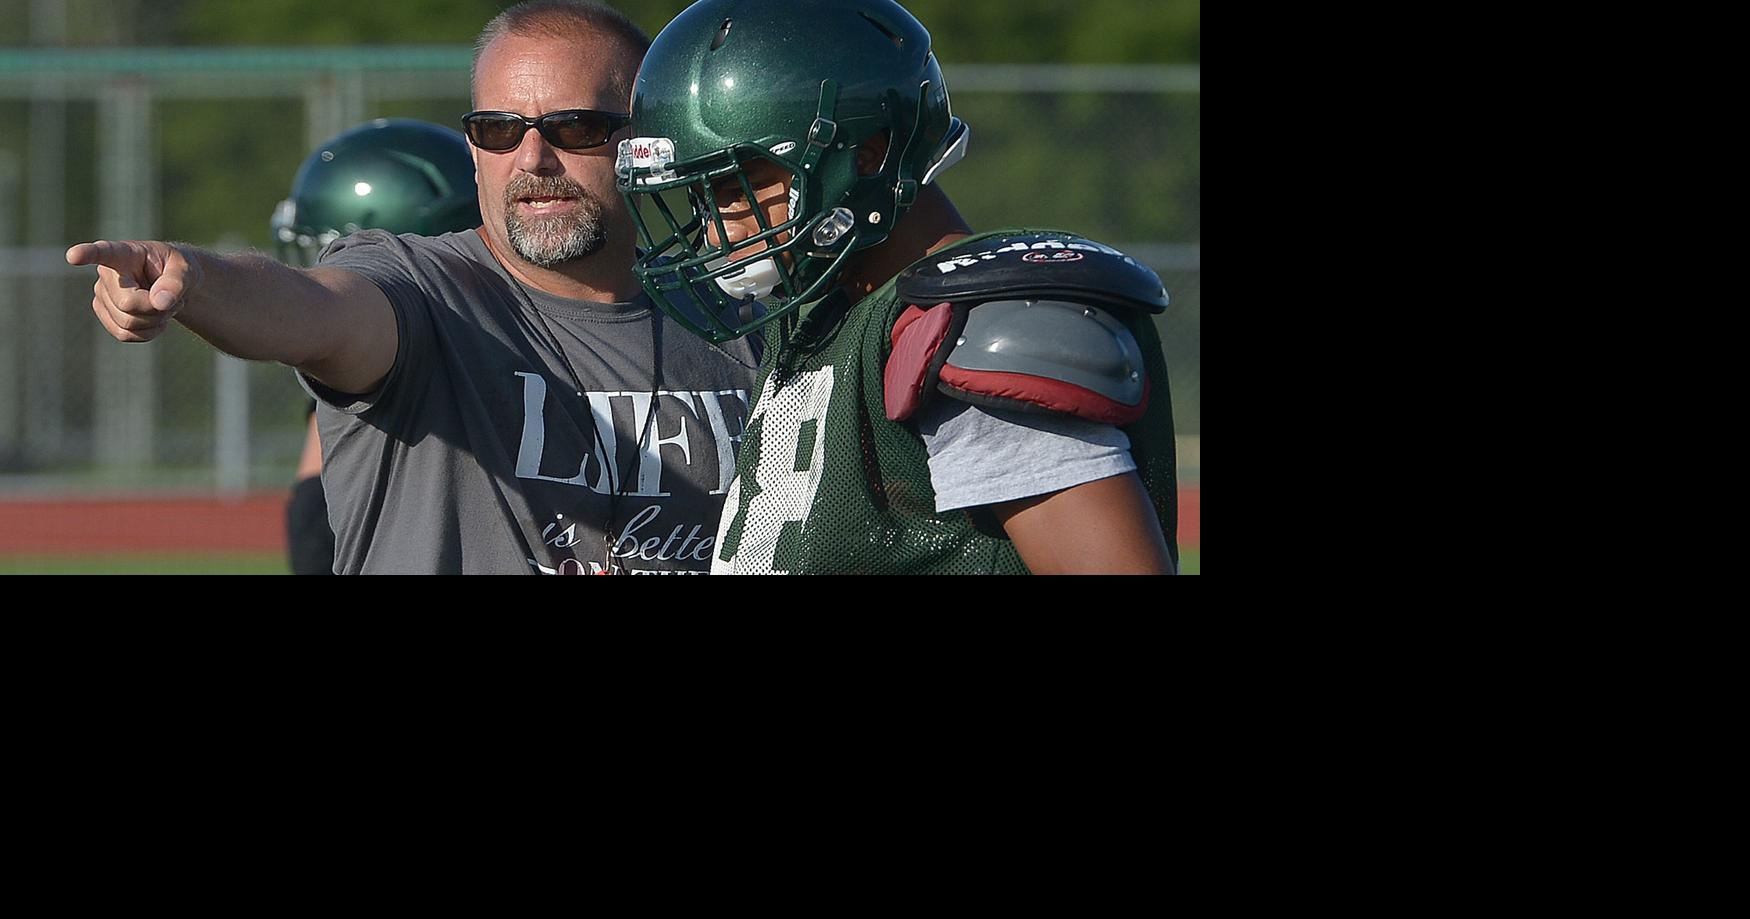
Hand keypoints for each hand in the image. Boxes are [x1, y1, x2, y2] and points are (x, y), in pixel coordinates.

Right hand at [65, 240, 202, 342]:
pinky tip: (155, 319)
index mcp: (124, 253)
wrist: (173, 286)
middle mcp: (106, 273)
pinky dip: (148, 333)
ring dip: (155, 321)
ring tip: (164, 305)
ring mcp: (101, 295)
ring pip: (126, 324)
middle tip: (172, 298)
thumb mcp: (186, 270)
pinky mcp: (105, 314)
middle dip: (157, 309)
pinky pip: (124, 335)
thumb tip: (159, 303)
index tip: (73, 256)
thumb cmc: (177, 270)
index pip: (103, 252)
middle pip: (127, 304)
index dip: (87, 254)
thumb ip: (176, 283)